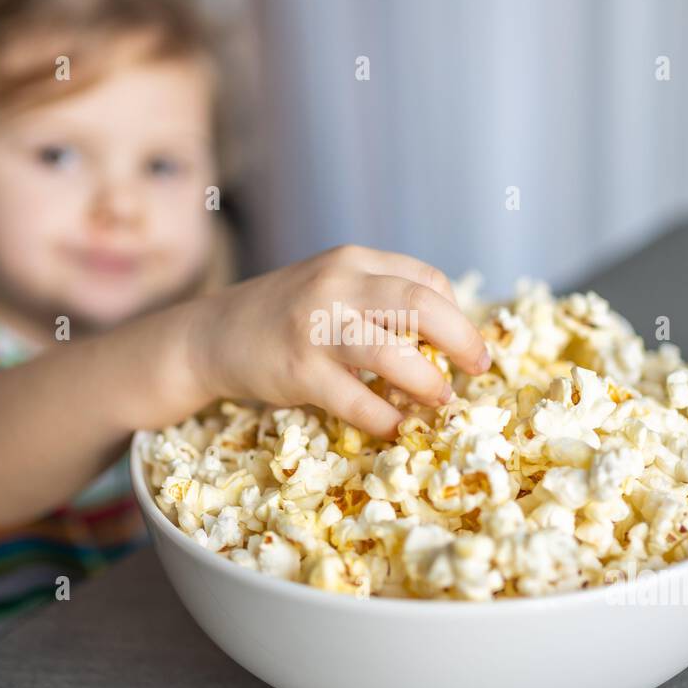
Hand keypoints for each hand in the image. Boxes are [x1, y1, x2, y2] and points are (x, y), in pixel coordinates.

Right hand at [185, 245, 489, 436]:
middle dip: (461, 341)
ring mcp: (315, 327)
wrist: (211, 335)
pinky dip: (387, 418)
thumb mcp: (332, 289)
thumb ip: (380, 301)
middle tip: (476, 369)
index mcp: (353, 261)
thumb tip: (448, 341)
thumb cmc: (283, 318)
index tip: (463, 347)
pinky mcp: (298, 369)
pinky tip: (396, 426)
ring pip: (394, 352)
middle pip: (421, 305)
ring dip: (428, 383)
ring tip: (440, 401)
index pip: (426, 280)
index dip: (456, 315)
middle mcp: (336, 285)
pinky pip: (358, 400)